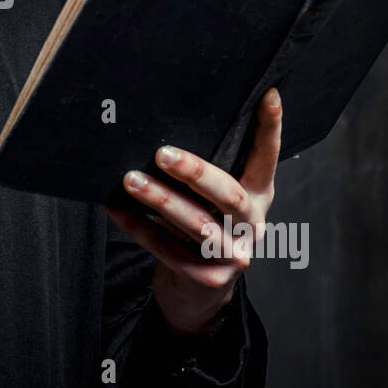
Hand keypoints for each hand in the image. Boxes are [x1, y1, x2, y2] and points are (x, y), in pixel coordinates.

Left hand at [106, 88, 281, 334]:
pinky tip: (116, 208)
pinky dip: (139, 227)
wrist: (200, 291)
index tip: (268, 95)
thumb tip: (166, 127)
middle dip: (194, 172)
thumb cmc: (205, 224)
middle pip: (228, 194)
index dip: (271, 128)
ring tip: (130, 180)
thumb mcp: (216, 199)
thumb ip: (209, 172)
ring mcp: (232, 254)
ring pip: (196, 224)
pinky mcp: (207, 278)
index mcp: (259, 195)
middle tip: (162, 153)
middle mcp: (252, 224)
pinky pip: (168, 249)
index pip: (268, 158)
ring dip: (160, 200)